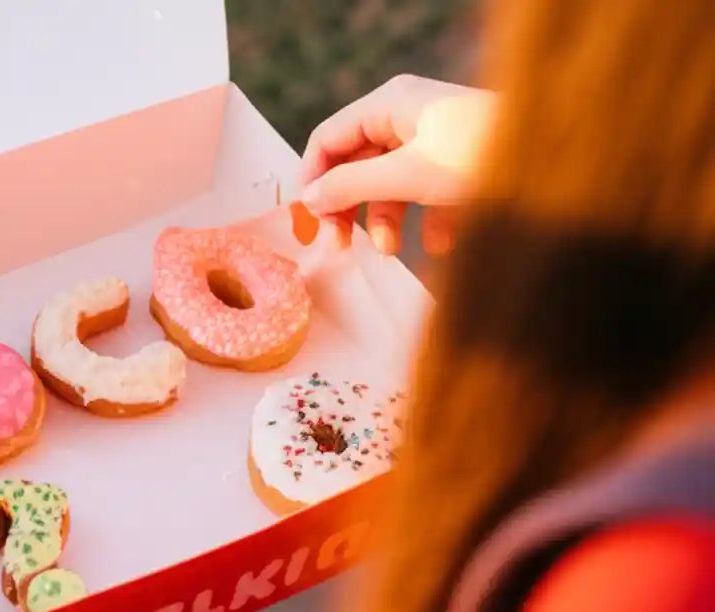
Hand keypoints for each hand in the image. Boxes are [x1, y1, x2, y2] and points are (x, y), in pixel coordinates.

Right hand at [298, 74, 495, 254]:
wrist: (558, 161)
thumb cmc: (480, 157)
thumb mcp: (407, 175)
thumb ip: (351, 187)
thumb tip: (309, 199)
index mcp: (389, 104)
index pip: (329, 139)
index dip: (314, 180)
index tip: (309, 222)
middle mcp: (408, 116)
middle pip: (357, 163)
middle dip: (350, 207)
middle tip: (341, 246)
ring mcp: (436, 139)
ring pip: (391, 183)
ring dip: (387, 220)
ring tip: (392, 251)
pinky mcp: (461, 163)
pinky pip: (427, 192)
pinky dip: (428, 220)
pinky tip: (442, 245)